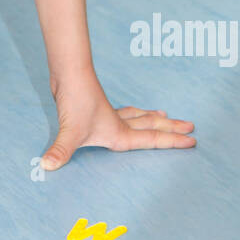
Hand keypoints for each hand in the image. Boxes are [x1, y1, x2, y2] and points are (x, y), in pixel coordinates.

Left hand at [41, 73, 194, 170]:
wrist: (68, 73)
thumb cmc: (75, 101)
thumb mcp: (70, 131)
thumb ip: (61, 151)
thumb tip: (46, 166)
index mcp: (119, 133)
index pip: (152, 140)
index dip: (173, 142)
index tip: (192, 140)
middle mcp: (118, 124)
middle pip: (152, 126)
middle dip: (171, 129)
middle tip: (191, 126)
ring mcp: (109, 114)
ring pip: (138, 117)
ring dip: (153, 119)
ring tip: (165, 116)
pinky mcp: (97, 107)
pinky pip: (124, 112)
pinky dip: (133, 113)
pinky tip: (129, 112)